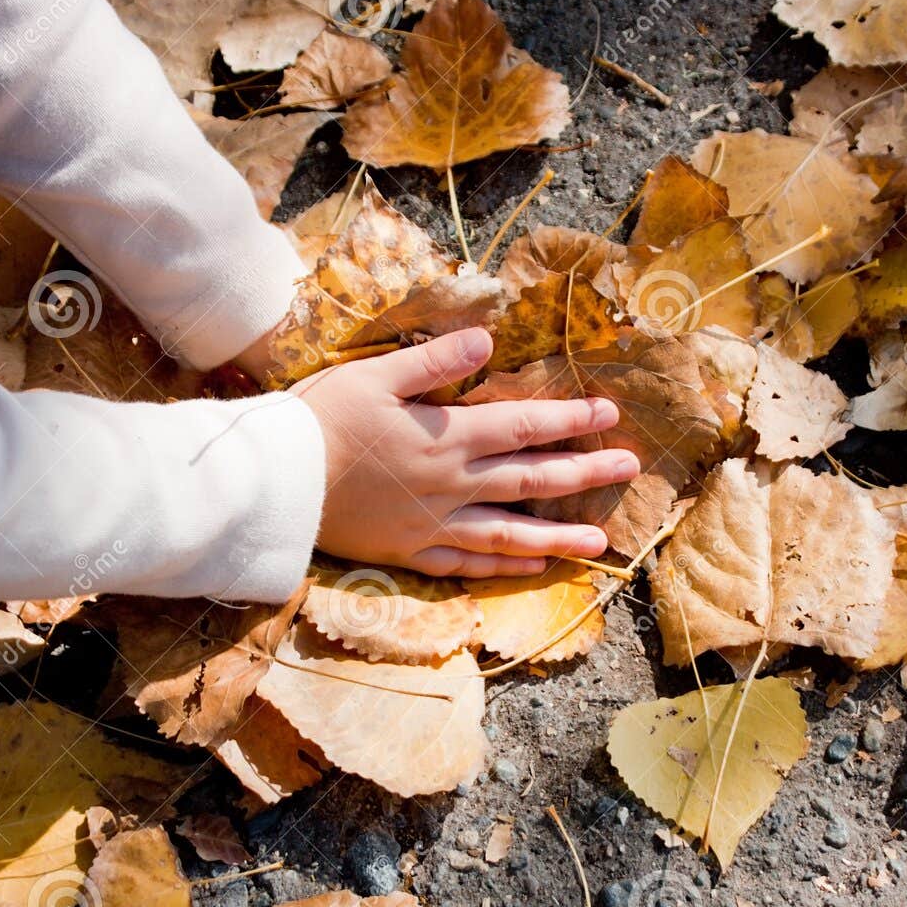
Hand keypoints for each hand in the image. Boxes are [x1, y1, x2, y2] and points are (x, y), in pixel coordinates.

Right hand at [292, 328, 639, 577]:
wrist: (277, 481)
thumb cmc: (320, 419)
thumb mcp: (375, 375)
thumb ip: (435, 362)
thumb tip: (488, 338)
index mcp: (447, 438)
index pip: (524, 426)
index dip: (570, 419)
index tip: (610, 414)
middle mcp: (451, 485)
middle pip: (531, 480)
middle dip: (585, 473)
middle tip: (628, 468)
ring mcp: (433, 525)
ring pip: (510, 534)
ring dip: (559, 535)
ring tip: (601, 542)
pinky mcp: (409, 553)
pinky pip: (467, 566)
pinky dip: (503, 567)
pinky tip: (531, 566)